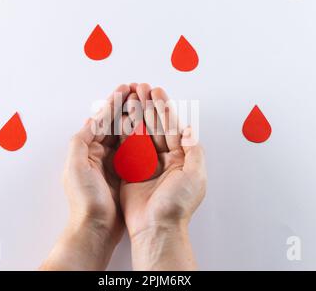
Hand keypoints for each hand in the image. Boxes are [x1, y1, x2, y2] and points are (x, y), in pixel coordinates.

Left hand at [41, 84, 130, 269]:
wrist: (96, 228)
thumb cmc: (85, 200)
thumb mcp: (75, 167)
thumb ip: (80, 141)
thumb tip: (93, 119)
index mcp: (87, 150)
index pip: (101, 121)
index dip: (112, 104)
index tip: (124, 89)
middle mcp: (100, 154)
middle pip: (114, 124)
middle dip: (126, 106)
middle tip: (138, 90)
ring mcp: (113, 163)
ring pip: (126, 134)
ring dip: (135, 118)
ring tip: (146, 102)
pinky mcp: (125, 173)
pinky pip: (135, 150)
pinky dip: (142, 137)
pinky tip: (151, 127)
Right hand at [120, 84, 206, 269]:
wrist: (156, 228)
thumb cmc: (178, 205)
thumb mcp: (195, 176)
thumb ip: (194, 150)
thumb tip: (189, 129)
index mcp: (181, 159)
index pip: (171, 127)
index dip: (164, 108)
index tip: (156, 91)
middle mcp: (164, 160)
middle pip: (155, 127)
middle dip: (148, 106)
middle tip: (140, 87)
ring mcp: (147, 165)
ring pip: (140, 134)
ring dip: (135, 115)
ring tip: (130, 96)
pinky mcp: (131, 172)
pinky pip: (127, 148)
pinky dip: (124, 132)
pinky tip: (121, 117)